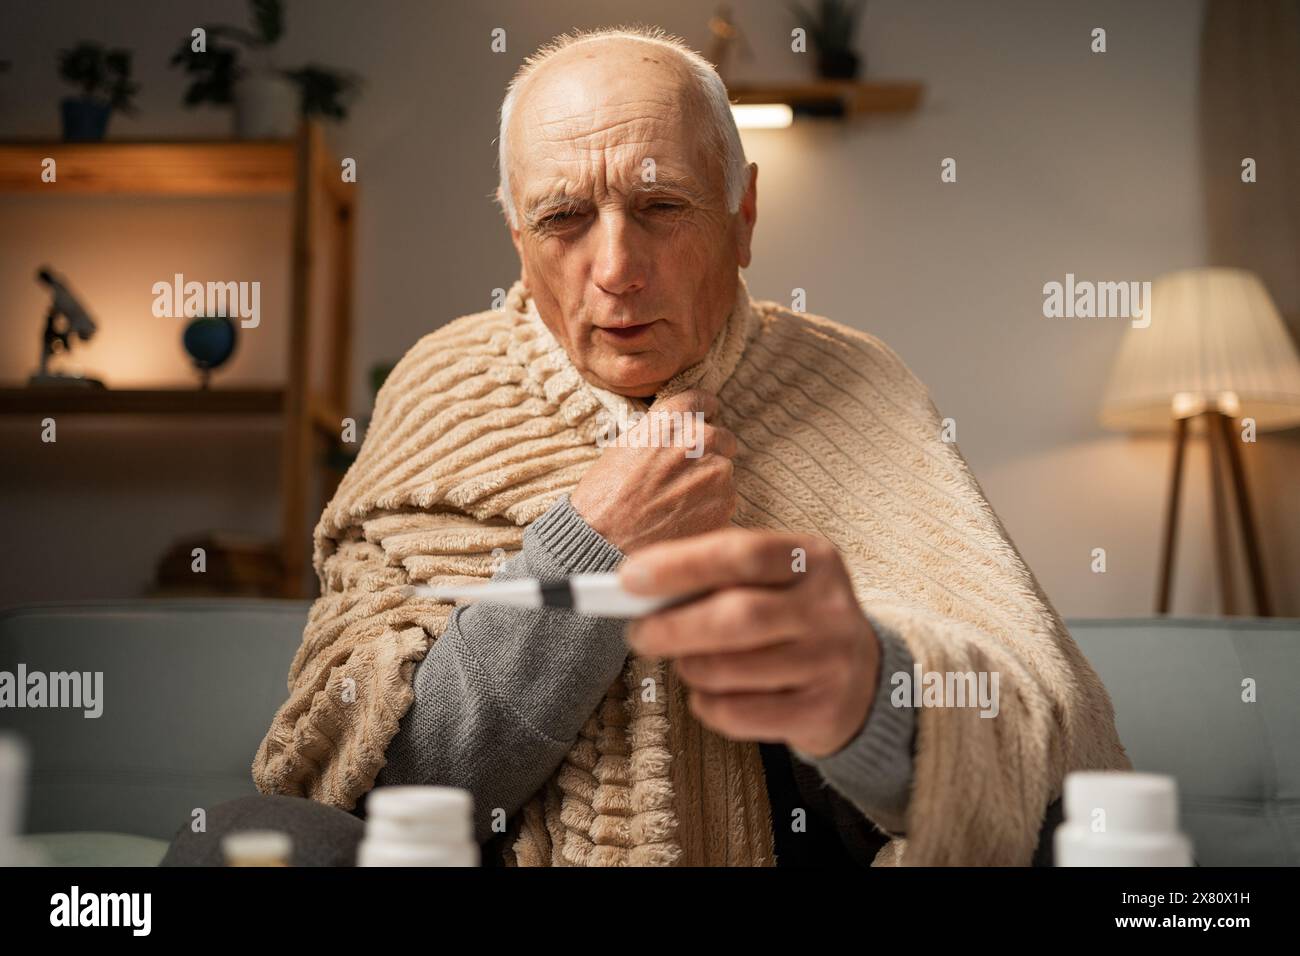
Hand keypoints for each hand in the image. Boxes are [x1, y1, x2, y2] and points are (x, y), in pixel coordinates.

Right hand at [569, 388, 736, 553]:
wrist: (605, 539)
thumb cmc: (605, 494)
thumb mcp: (624, 445)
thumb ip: (659, 432)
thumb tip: (678, 431)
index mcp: (671, 419)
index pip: (702, 401)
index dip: (703, 412)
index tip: (703, 420)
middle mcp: (699, 438)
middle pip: (722, 437)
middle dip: (709, 452)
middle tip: (685, 474)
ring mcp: (716, 472)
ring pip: (725, 471)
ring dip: (710, 482)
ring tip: (679, 501)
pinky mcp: (726, 503)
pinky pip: (726, 498)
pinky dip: (712, 506)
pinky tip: (685, 517)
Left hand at [620, 528, 880, 757]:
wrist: (863, 680)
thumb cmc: (792, 619)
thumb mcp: (774, 581)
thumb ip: (718, 578)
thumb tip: (640, 590)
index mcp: (813, 558)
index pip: (741, 553)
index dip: (680, 565)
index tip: (629, 579)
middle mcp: (828, 608)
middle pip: (735, 617)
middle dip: (672, 627)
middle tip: (637, 634)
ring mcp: (830, 662)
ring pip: (729, 670)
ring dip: (690, 668)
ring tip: (686, 662)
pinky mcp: (821, 711)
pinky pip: (738, 713)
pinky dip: (706, 704)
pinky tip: (710, 694)